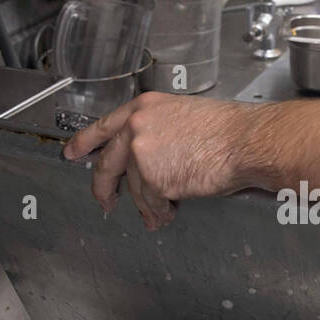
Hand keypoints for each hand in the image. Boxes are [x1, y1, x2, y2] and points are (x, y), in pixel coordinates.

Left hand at [62, 91, 250, 229]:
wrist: (246, 142)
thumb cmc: (229, 130)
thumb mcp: (186, 115)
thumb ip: (160, 130)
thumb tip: (154, 156)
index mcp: (145, 107)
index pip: (104, 126)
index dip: (84, 142)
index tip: (73, 152)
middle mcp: (138, 127)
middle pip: (107, 163)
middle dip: (104, 187)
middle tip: (105, 200)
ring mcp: (143, 153)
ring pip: (135, 189)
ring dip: (148, 205)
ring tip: (162, 212)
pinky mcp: (153, 179)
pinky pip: (151, 203)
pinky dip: (160, 212)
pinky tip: (171, 211)